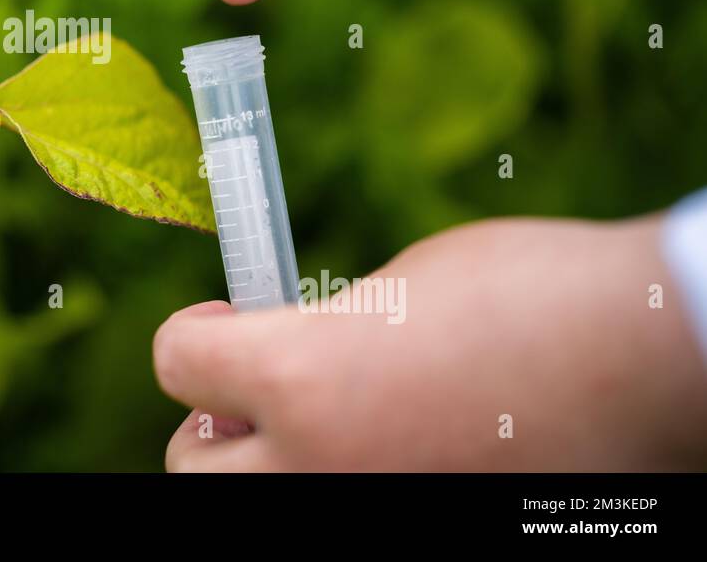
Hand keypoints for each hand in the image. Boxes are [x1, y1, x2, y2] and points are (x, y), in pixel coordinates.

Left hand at [153, 215, 706, 469]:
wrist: (648, 361)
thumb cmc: (530, 296)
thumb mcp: (398, 286)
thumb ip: (319, 328)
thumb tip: (289, 348)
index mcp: (300, 379)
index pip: (176, 363)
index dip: (198, 332)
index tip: (228, 320)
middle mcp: (315, 468)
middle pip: (191, 467)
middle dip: (212, 426)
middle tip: (254, 393)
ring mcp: (367, 516)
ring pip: (257, 510)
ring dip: (268, 468)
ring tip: (326, 428)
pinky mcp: (417, 536)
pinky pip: (342, 515)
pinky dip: (344, 485)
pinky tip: (396, 451)